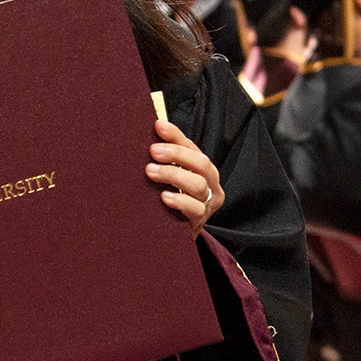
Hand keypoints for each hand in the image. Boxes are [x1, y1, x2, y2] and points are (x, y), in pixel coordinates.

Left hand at [145, 119, 222, 236]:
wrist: (170, 234)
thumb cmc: (167, 198)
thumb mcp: (166, 175)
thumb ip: (163, 157)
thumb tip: (149, 131)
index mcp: (202, 167)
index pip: (191, 146)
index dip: (175, 135)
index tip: (157, 126)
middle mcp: (210, 183)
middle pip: (200, 163)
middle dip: (175, 154)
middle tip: (152, 151)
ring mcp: (207, 203)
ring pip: (198, 185)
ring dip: (173, 175)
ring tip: (150, 171)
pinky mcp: (200, 221)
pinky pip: (196, 209)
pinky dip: (179, 201)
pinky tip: (163, 197)